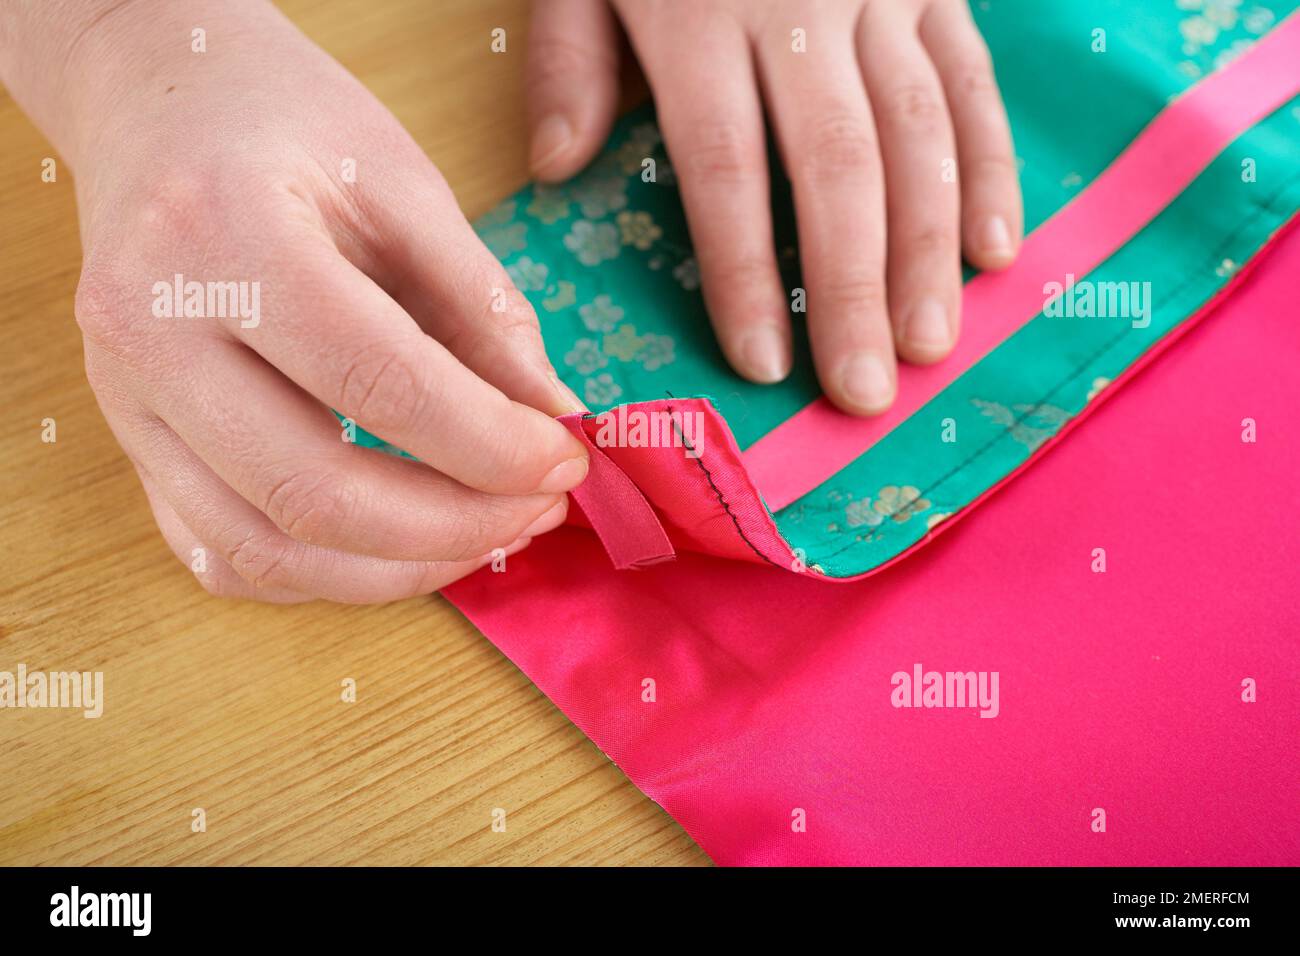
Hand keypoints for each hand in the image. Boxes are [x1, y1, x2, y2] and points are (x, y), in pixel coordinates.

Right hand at [45, 2, 589, 601]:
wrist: (158, 106)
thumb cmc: (289, 127)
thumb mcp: (407, 187)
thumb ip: (483, 310)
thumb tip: (553, 422)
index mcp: (225, 236)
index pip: (380, 383)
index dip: (492, 445)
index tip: (567, 458)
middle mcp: (150, 331)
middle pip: (316, 493)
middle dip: (456, 527)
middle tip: (539, 511)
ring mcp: (124, 399)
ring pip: (265, 551)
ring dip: (398, 571)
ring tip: (489, 536)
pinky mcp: (130, 442)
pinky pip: (223, 555)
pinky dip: (325, 577)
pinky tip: (401, 547)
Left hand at [526, 0, 1022, 414]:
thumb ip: (567, 60)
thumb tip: (556, 170)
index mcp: (699, 17)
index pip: (724, 168)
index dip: (745, 272)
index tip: (761, 363)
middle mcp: (801, 12)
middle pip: (835, 169)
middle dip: (851, 289)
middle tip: (865, 392)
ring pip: (917, 137)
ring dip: (929, 251)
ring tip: (930, 346)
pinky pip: (972, 84)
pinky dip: (992, 170)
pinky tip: (1000, 252)